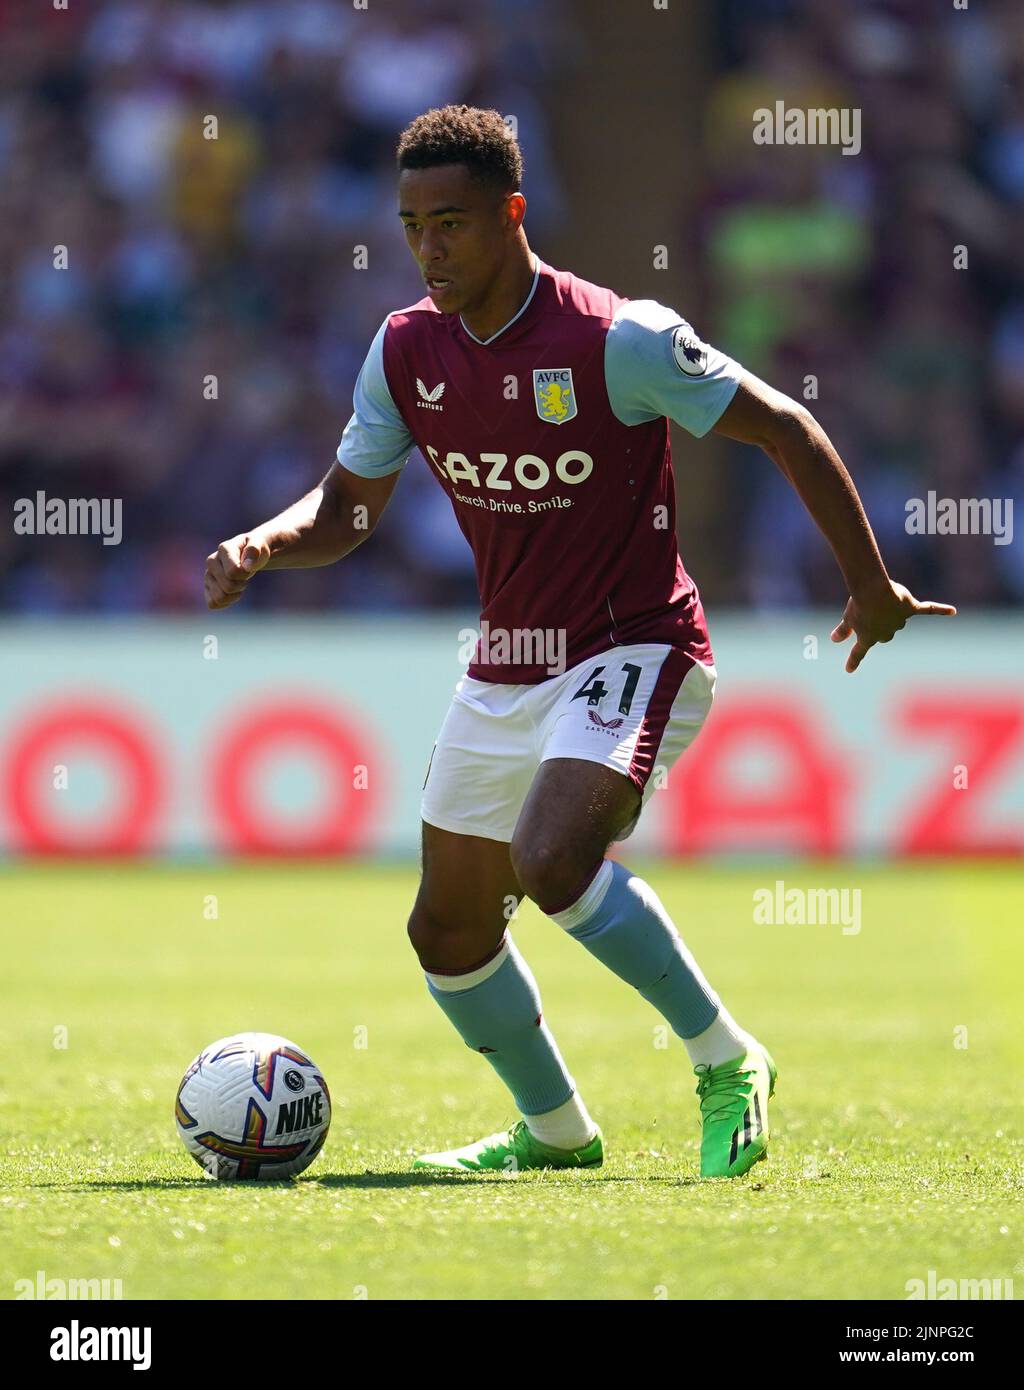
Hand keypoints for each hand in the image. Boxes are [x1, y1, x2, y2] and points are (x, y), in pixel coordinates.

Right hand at [204, 533, 270, 609]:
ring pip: (219, 597)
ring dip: (234, 595)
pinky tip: (232, 593)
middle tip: (245, 576)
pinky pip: (213, 604)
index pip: (233, 572)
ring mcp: (208, 575)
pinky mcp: (207, 587)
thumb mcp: (261, 544)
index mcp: (224, 549)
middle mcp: (211, 561)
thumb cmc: (257, 549)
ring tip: (238, 583)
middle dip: (241, 584)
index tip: (249, 567)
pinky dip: (226, 602)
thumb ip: (254, 550)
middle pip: (228, 587)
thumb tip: (246, 566)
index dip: (246, 574)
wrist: (250, 555)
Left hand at [831, 580, 955, 672]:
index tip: (848, 670)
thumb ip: (843, 630)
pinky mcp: (911, 610)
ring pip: (898, 619)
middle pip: (884, 633)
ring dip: (891, 609)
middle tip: (870, 609)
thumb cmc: (858, 604)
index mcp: (867, 638)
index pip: (859, 652)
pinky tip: (952, 611)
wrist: (873, 592)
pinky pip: (927, 610)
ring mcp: (899, 623)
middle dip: (879, 623)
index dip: (853, 661)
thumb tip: (834, 640)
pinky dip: (939, 610)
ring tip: (881, 596)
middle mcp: (885, 634)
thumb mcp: (848, 618)